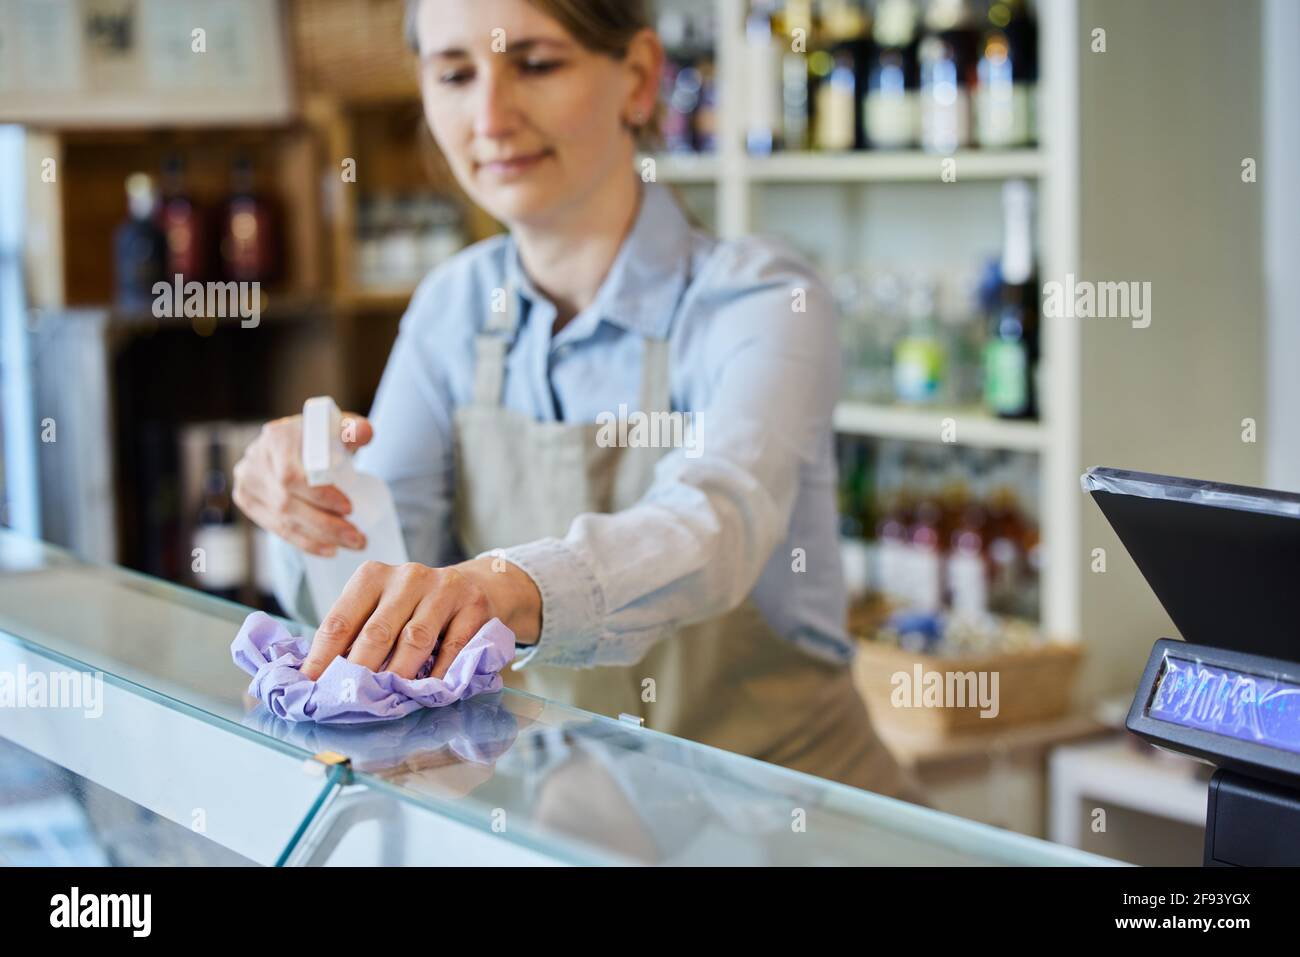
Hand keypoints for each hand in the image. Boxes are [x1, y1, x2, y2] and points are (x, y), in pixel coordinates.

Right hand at [232, 412, 373, 555]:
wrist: (297, 444)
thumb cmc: (324, 437)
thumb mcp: (341, 428)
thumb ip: (355, 429)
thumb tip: (364, 433)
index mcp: (277, 436)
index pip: (292, 476)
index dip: (319, 496)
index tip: (349, 509)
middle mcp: (255, 458)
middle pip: (287, 503)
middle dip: (325, 525)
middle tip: (358, 537)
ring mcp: (247, 480)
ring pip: (282, 520)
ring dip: (319, 538)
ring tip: (351, 544)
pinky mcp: (246, 499)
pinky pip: (276, 528)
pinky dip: (304, 542)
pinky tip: (329, 549)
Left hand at [300, 556, 541, 680]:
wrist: (475, 585)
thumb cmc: (416, 605)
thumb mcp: (382, 607)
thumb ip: (356, 635)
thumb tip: (320, 678)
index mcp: (372, 576)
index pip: (340, 620)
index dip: (323, 657)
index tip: (309, 686)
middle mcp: (406, 577)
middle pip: (377, 631)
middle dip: (359, 671)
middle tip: (347, 700)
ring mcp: (442, 588)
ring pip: (415, 638)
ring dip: (399, 673)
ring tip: (386, 700)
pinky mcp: (472, 605)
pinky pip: (453, 644)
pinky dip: (439, 670)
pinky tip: (428, 688)